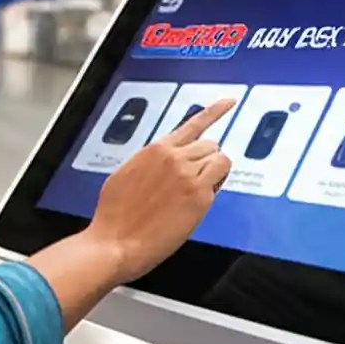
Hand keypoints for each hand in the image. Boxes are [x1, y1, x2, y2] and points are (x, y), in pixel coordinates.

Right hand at [84, 99, 234, 284]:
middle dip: (206, 160)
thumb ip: (149, 163)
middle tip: (194, 181)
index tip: (230, 102)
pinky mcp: (199, 195)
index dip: (215, 111)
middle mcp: (174, 156)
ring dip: (213, 173)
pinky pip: (220, 178)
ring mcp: (188, 174)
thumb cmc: (115, 216)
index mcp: (155, 150)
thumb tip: (161, 165)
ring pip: (219, 159)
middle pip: (210, 145)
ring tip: (195, 191)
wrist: (115, 242)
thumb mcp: (126, 175)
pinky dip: (216, 185)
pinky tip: (200, 198)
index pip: (192, 123)